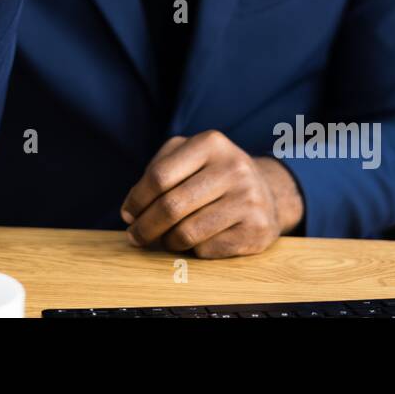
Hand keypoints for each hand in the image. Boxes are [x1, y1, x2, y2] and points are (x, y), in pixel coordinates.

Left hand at [120, 130, 303, 258]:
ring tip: (163, 240)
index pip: (159, 176)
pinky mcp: (257, 229)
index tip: (127, 214)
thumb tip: (131, 211)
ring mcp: (249, 198)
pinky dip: (192, 250)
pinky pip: (207, 250)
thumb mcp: (188, 156)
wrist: (266, 192)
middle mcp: (234, 167)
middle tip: (134, 237)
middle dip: (145, 227)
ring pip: (187, 233)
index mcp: (210, 143)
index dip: (137, 199)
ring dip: (166, 242)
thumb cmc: (213, 175)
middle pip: (171, 206)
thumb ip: (157, 172)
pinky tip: (194, 242)